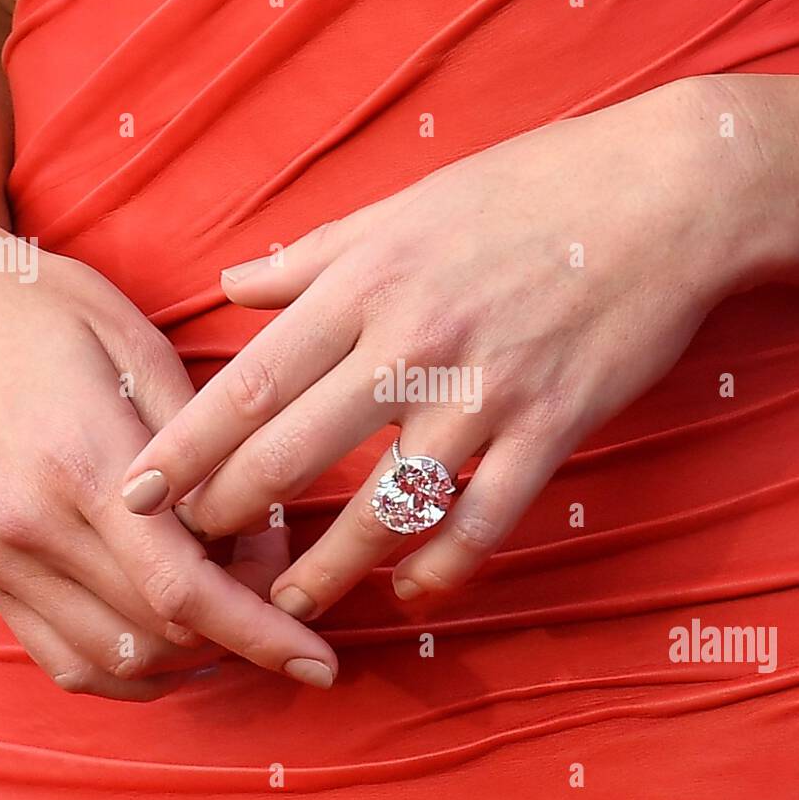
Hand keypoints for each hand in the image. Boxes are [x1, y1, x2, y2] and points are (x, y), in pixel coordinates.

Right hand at [0, 201, 337, 695]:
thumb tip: (254, 519)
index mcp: (83, 466)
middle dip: (239, 626)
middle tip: (269, 570)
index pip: (186, 589)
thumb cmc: (36, 305)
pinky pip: (61, 661)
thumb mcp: (136, 344)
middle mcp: (34, 529)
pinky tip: (167, 637)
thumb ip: (200, 441)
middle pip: (162, 632)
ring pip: (115, 662)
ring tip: (225, 601)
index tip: (317, 662)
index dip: (262, 635)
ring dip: (189, 655)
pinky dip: (126, 670)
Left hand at [121, 77, 768, 620]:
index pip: (251, 381)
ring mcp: (484, 390)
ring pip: (384, 505)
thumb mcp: (404, 206)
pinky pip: (485, 518)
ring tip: (288, 607)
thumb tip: (230, 280)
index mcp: (367, 283)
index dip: (185, 445)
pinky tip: (412, 594)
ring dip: (329, 569)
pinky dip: (444, 567)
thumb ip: (312, 255)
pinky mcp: (551, 425)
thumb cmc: (528, 192)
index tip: (135, 493)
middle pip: (295, 451)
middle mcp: (412, 343)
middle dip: (233, 517)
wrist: (662, 194)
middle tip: (191, 561)